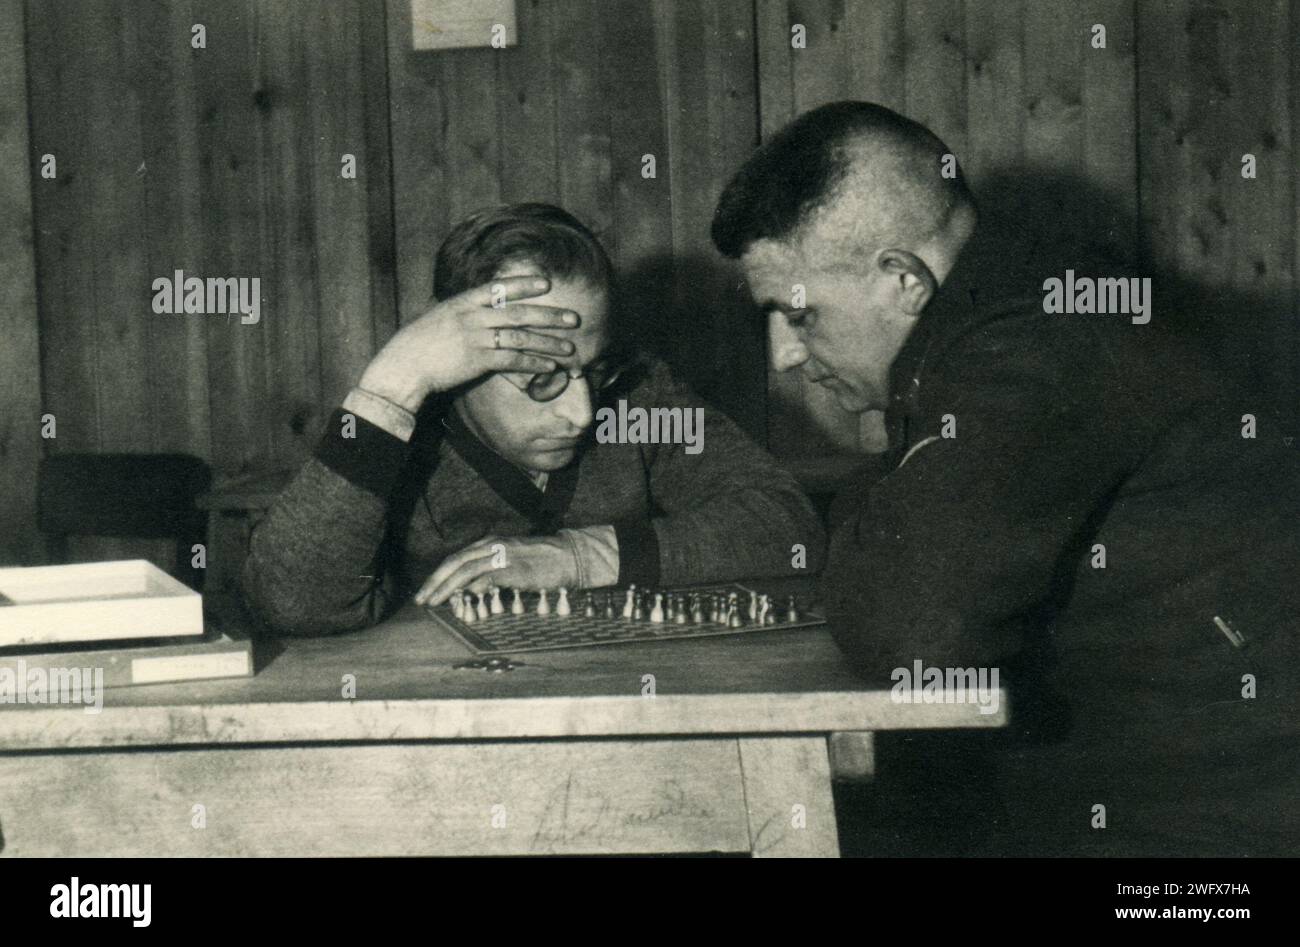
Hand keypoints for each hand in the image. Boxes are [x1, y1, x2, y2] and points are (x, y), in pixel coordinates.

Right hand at [358, 276, 579, 411]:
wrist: (403, 365)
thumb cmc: (419, 343)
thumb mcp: (440, 317)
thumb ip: (462, 311)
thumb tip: (477, 307)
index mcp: (462, 301)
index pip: (498, 288)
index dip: (524, 284)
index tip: (547, 283)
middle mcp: (471, 316)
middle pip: (518, 312)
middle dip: (549, 315)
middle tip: (574, 318)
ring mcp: (475, 337)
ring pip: (520, 337)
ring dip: (548, 343)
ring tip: (570, 349)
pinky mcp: (477, 360)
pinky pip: (512, 360)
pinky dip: (533, 363)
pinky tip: (549, 366)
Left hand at [414, 535, 579, 606]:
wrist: (569, 556)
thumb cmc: (543, 563)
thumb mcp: (512, 562)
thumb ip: (490, 573)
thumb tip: (470, 590)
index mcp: (490, 543)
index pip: (456, 558)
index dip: (438, 575)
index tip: (426, 592)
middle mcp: (492, 546)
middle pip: (455, 562)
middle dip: (435, 582)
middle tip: (421, 600)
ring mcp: (503, 556)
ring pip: (465, 570)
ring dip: (446, 587)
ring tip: (433, 602)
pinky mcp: (514, 568)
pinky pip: (486, 578)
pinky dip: (472, 588)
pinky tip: (462, 600)